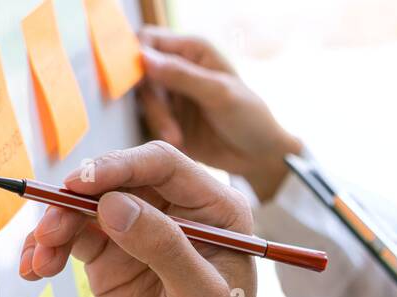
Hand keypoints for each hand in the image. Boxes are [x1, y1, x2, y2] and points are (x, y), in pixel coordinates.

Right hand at [137, 29, 302, 201]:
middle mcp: (178, 68)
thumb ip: (182, 75)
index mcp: (193, 50)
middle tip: (169, 124)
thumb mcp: (219, 94)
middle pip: (141, 73)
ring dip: (157, 119)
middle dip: (152, 100)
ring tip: (177, 138)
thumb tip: (144, 58)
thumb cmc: (250, 118)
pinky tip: (179, 142)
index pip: (150, 39)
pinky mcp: (169, 120)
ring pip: (143, 100)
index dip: (137, 56)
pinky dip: (159, 132)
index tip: (139, 80)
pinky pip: (149, 121)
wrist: (259, 156)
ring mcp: (172, 95)